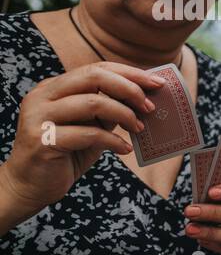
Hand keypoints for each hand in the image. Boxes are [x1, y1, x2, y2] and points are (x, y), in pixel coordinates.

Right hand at [0, 62, 162, 220]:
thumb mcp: (89, 127)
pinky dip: (113, 141)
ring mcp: (39, 116)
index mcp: (53, 87)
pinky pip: (88, 134)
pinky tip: (124, 149)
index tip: (157, 83)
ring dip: (124, 115)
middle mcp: (42, 96)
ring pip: (92, 103)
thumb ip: (108, 111)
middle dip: (129, 89)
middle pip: (93, 76)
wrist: (29, 185)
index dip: (129, 74)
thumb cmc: (65, 153)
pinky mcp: (42, 140)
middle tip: (150, 107)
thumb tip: (144, 99)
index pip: (96, 69)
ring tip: (139, 129)